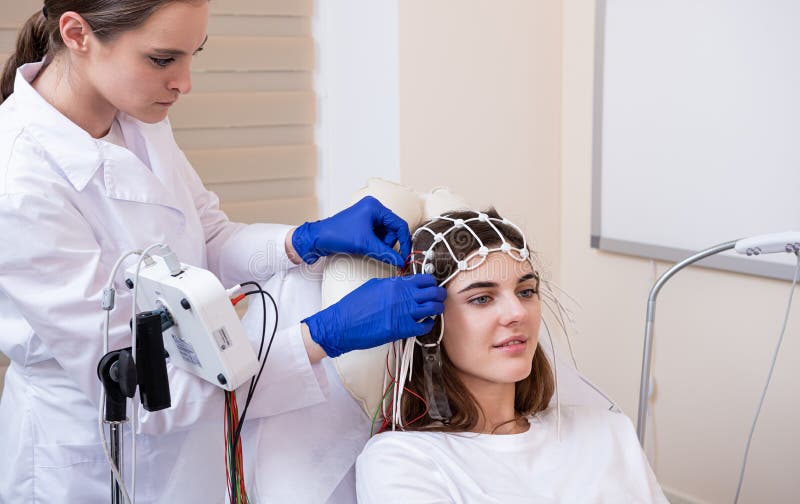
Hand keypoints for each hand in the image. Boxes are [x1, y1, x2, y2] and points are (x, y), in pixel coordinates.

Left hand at [291, 196, 410, 266]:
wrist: (317, 239)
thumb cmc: (335, 234)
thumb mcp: (365, 244)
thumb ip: (386, 253)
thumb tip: (400, 260)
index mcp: (375, 206)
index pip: (399, 224)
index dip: (404, 241)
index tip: (405, 255)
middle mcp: (372, 209)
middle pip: (393, 230)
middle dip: (388, 243)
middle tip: (381, 252)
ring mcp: (367, 217)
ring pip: (386, 234)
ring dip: (381, 244)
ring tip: (369, 248)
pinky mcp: (363, 225)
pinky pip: (377, 236)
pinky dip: (376, 244)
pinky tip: (367, 247)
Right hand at [302, 274, 445, 357]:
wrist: (343, 324)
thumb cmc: (354, 306)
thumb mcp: (373, 285)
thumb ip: (392, 284)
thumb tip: (404, 284)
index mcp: (396, 284)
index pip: (425, 279)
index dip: (432, 282)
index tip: (432, 285)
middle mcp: (403, 297)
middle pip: (434, 292)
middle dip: (440, 295)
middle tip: (439, 297)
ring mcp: (404, 313)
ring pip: (433, 309)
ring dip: (437, 309)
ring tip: (435, 310)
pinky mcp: (402, 329)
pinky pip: (425, 327)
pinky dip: (428, 325)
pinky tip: (425, 323)